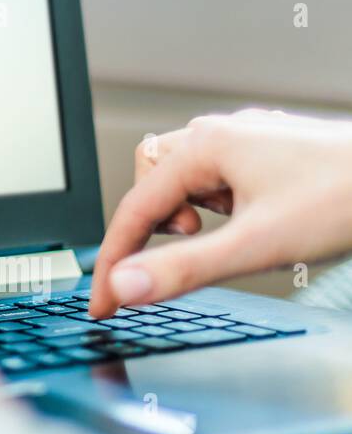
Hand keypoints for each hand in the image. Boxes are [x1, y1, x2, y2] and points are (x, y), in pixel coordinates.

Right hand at [90, 109, 351, 317]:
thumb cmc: (344, 198)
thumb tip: (127, 286)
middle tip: (180, 254)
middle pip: (151, 182)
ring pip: (183, 173)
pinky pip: (218, 173)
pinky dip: (217, 202)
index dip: (114, 260)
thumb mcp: (257, 246)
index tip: (104, 301)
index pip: (134, 207)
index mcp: (205, 146)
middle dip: (154, 224)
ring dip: (188, 210)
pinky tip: (252, 219)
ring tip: (225, 234)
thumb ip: (184, 268)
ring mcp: (246, 138)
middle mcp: (220, 132)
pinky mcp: (269, 150)